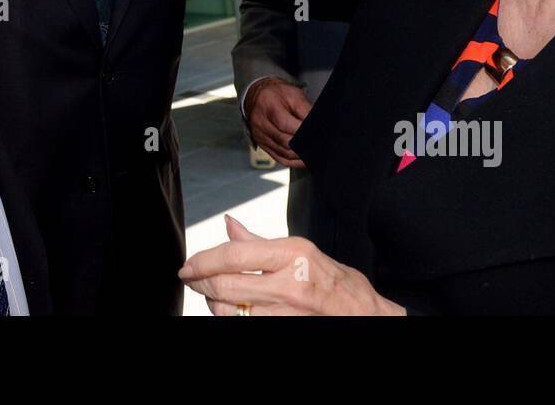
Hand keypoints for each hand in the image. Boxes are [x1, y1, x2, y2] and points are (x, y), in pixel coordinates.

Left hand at [180, 216, 403, 315]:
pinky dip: (230, 317)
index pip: (233, 254)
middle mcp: (288, 283)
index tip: (188, 264)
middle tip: (191, 279)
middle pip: (225, 284)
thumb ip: (259, 242)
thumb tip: (229, 224)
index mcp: (292, 254)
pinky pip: (243, 324)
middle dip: (199, 282)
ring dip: (212, 303)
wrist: (366, 316)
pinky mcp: (283, 330)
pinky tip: (231, 310)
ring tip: (212, 295)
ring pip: (228, 310)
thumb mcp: (302, 252)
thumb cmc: (336, 284)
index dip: (202, 260)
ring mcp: (286, 313)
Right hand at [244, 77, 310, 167]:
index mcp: (269, 107)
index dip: (302, 132)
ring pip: (283, 153)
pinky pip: (279, 158)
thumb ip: (306, 110)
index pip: (285, 124)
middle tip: (319, 145)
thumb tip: (318, 124)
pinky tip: (302, 159)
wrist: (257, 96)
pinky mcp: (262, 145)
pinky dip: (293, 161)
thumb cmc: (277, 94)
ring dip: (300, 156)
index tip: (317, 134)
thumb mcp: (293, 95)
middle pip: (284, 141)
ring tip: (313, 152)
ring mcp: (260, 136)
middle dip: (303, 145)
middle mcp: (261, 123)